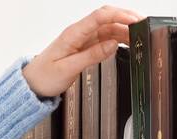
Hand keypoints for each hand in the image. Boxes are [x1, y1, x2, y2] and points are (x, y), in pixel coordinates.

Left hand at [22, 6, 142, 98]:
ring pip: (109, 29)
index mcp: (73, 33)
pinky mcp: (85, 47)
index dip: (120, 15)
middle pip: (108, 18)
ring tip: (139, 38)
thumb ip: (91, 56)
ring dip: (125, 31)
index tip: (135, 21)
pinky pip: (105, 39)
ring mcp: (83, 39)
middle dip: (127, 20)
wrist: (32, 84)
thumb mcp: (68, 69)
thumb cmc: (44, 76)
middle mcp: (79, 33)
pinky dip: (118, 40)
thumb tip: (113, 45)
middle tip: (144, 28)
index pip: (100, 16)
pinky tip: (127, 44)